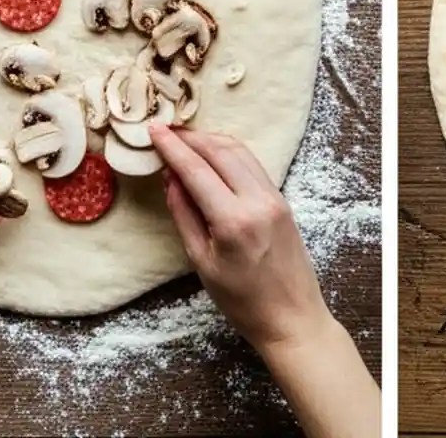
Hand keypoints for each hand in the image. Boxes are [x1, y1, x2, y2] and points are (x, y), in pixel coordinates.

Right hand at [149, 125, 378, 437]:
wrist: (292, 317)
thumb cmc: (242, 301)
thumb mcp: (202, 262)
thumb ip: (184, 215)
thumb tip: (171, 178)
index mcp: (234, 221)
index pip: (196, 170)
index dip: (172, 146)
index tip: (153, 129)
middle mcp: (258, 201)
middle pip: (220, 151)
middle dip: (190, 137)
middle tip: (165, 131)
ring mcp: (274, 198)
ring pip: (240, 152)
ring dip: (211, 140)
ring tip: (185, 139)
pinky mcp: (282, 200)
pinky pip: (253, 165)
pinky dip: (230, 153)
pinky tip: (213, 155)